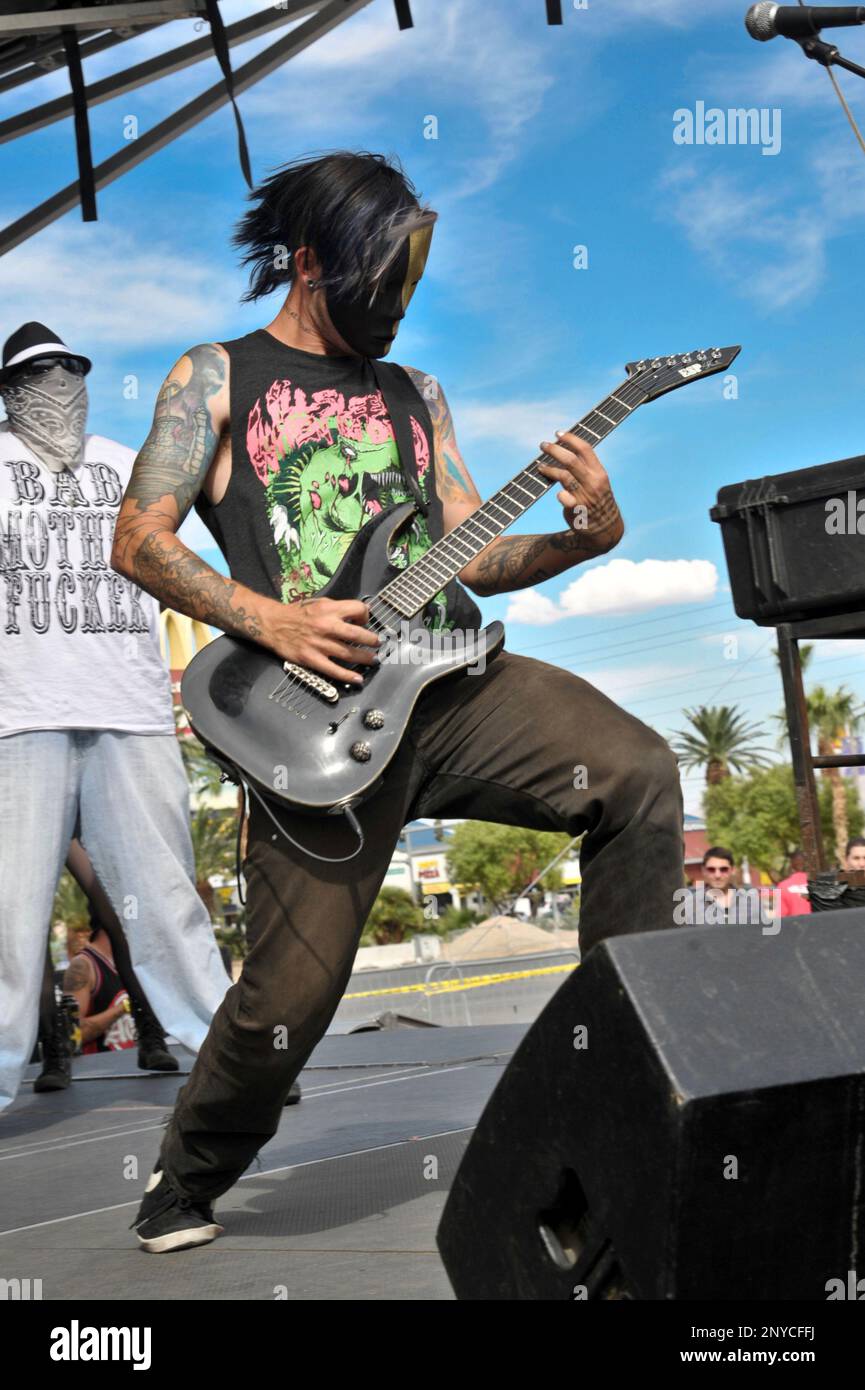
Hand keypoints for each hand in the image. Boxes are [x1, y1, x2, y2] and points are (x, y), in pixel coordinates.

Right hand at [262, 595, 380, 686]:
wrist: (273, 624)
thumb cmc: (297, 613)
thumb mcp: (319, 603)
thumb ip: (338, 608)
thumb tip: (358, 615)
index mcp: (329, 610)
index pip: (358, 610)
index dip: (365, 615)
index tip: (365, 622)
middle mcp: (326, 626)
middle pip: (358, 634)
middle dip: (372, 641)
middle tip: (378, 644)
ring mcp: (319, 644)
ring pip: (349, 653)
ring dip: (365, 658)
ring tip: (374, 660)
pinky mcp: (312, 659)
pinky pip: (333, 670)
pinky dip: (347, 675)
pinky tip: (357, 678)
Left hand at [538, 430, 623, 552]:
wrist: (605, 529)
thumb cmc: (597, 501)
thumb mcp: (598, 483)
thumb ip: (586, 469)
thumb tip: (565, 450)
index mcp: (600, 473)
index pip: (585, 449)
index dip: (571, 438)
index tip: (558, 433)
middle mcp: (593, 482)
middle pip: (571, 460)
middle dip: (554, 450)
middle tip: (543, 445)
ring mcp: (585, 495)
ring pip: (563, 475)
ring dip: (549, 468)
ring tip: (540, 466)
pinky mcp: (577, 509)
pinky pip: (562, 496)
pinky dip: (558, 493)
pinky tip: (556, 492)